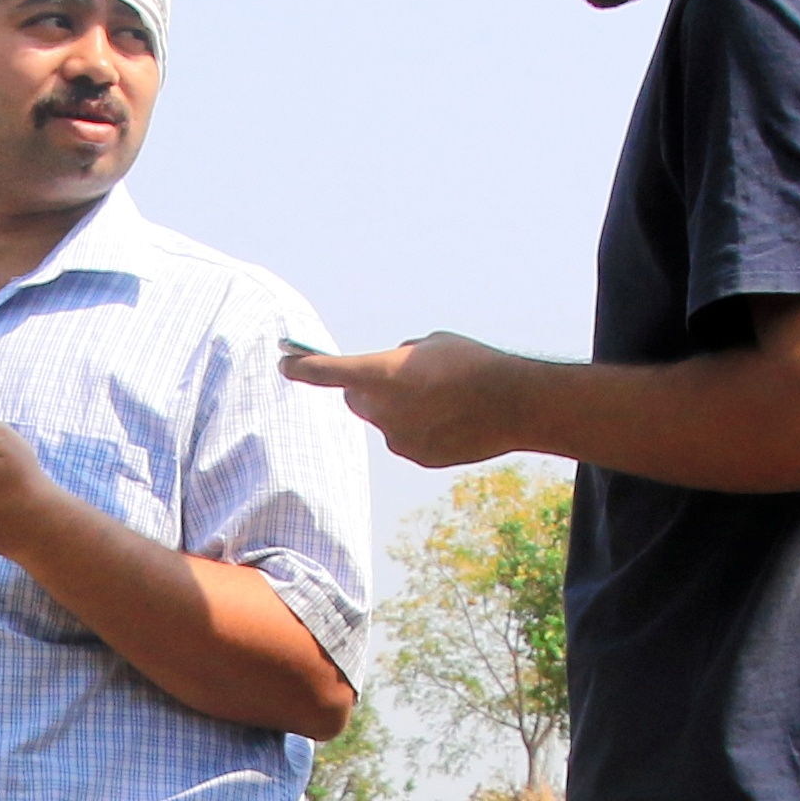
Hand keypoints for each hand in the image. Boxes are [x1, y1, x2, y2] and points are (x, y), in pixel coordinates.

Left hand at [280, 334, 522, 469]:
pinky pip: (407, 437)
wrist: (514, 404)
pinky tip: (449, 418)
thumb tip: (394, 370)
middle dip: (364, 388)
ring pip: (384, 420)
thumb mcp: (432, 345)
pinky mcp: (417, 455)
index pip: (326, 372)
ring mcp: (398, 437)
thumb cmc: (474, 363)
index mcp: (381, 373)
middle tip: (389, 378)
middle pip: (355, 398)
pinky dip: (419, 428)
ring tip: (437, 397)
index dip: (302, 367)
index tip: (286, 362)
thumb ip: (402, 358)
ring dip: (397, 408)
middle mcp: (382, 409)